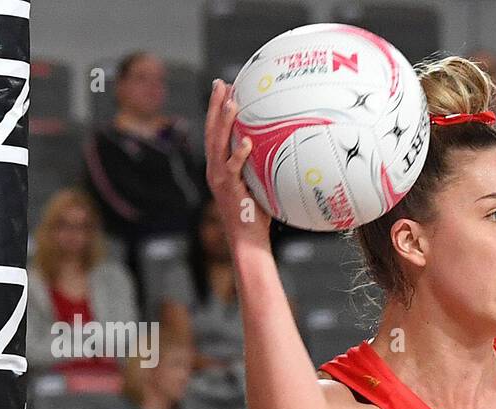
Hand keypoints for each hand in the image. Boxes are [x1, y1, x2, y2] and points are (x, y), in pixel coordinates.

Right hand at [204, 79, 271, 250]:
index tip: (224, 88)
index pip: (216, 132)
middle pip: (212, 131)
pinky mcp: (229, 189)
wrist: (248, 239)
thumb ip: (262, 167)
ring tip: (231, 102)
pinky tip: (246, 141)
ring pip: (218, 145)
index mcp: (219, 166)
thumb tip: (283, 150)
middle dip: (215, 106)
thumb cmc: (256, 216)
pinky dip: (238, 154)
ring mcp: (219, 178)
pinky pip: (233, 168)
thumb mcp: (258, 184)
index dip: (218, 110)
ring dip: (224, 122)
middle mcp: (214, 169)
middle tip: (220, 83)